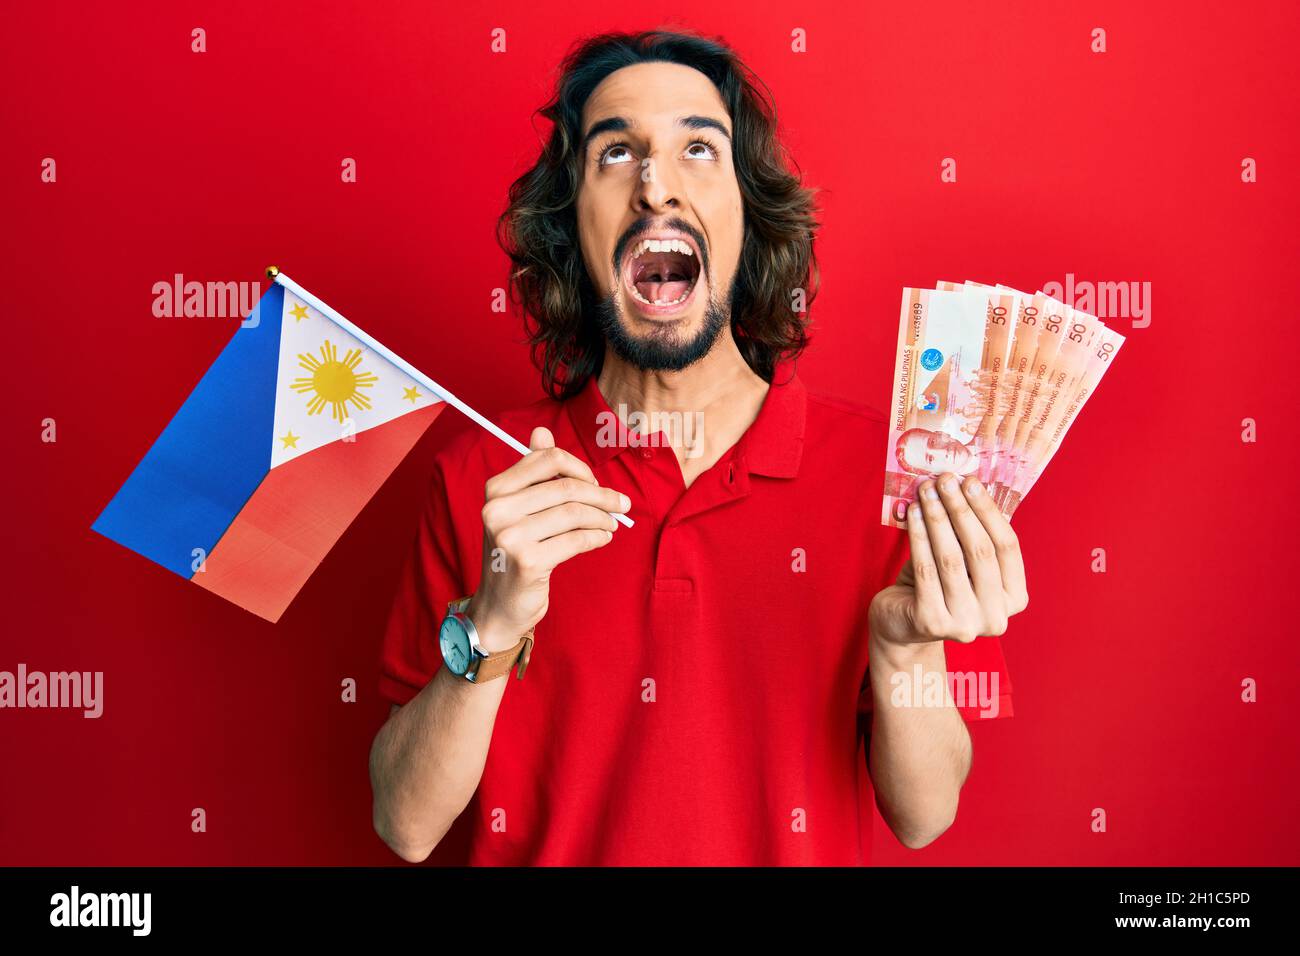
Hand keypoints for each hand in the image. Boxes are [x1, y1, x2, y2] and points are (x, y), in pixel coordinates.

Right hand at [467, 426, 629, 651]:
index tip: (596, 483)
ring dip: (603, 517)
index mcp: (496, 490)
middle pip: (566, 487)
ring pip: (575, 513)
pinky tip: (602, 539)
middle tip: (622, 504)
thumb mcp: (518, 510)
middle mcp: (497, 510)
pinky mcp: (528, 562)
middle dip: (602, 494)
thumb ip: (532, 472)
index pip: (548, 459)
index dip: (580, 468)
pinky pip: (577, 540)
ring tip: (612, 524)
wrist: (500, 605)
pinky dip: (597, 537)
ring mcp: (510, 537)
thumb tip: (542, 432)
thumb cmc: (515, 552)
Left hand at [869, 473, 1027, 648]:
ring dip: (937, 517)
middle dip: (960, 509)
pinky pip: (925, 569)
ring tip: (926, 491)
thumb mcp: (963, 561)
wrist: (902, 623)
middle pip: (980, 551)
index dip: (988, 511)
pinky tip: (912, 513)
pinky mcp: (932, 623)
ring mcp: (965, 624)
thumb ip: (971, 534)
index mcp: (1014, 599)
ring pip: (951, 558)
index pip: (1008, 547)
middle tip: (945, 480)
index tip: (971, 482)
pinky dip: (918, 536)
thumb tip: (964, 485)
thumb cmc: (938, 585)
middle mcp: (996, 617)